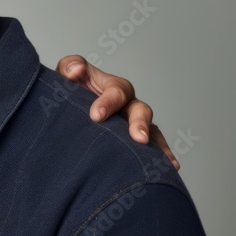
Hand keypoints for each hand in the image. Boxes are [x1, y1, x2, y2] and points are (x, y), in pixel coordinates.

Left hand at [55, 55, 178, 170]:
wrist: (66, 114)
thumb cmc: (70, 91)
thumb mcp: (66, 76)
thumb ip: (70, 67)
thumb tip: (75, 70)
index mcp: (113, 88)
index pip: (117, 91)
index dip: (108, 102)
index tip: (95, 116)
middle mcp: (128, 106)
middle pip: (141, 110)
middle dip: (140, 123)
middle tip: (138, 137)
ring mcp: (133, 125)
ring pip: (151, 131)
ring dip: (157, 144)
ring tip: (163, 160)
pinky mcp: (133, 143)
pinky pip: (152, 149)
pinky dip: (161, 157)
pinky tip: (169, 168)